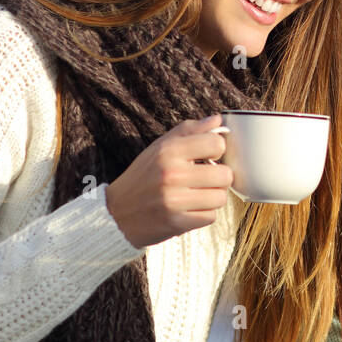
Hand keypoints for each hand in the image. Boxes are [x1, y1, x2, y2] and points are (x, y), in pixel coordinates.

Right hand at [104, 115, 233, 247]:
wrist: (115, 214)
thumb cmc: (142, 178)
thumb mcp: (160, 147)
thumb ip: (189, 131)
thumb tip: (218, 120)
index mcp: (169, 151)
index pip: (217, 144)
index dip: (216, 151)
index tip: (208, 157)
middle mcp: (171, 173)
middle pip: (225, 175)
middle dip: (218, 178)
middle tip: (203, 180)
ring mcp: (174, 200)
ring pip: (221, 198)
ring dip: (212, 198)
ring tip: (195, 196)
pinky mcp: (176, 222)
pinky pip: (211, 217)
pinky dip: (203, 215)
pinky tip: (188, 210)